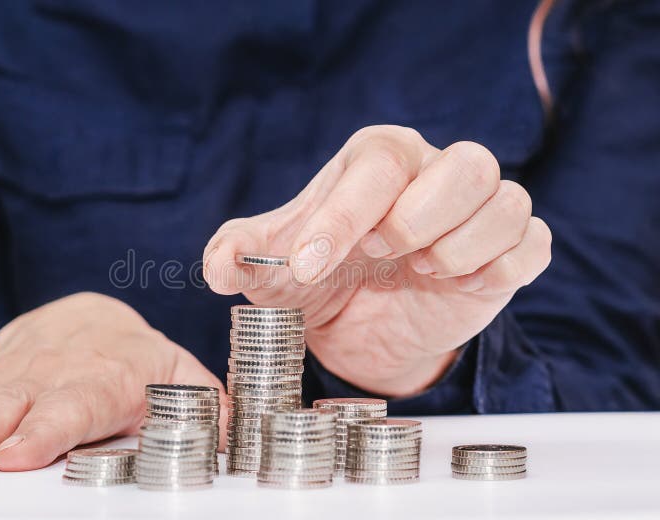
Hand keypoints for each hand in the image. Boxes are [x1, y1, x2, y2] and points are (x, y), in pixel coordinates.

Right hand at [0, 292, 224, 474]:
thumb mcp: (181, 374)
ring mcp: (20, 367)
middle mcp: (58, 370)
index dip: (46, 428)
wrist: (97, 315)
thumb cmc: (141, 357)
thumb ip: (207, 403)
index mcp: (107, 376)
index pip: (74, 404)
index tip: (17, 452)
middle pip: (14, 401)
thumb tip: (237, 433)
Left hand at [204, 125, 550, 396]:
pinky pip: (530, 245)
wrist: (363, 323)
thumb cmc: (321, 278)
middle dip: (415, 221)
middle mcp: (436, 172)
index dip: (342, 216)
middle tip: (378, 254)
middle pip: (464, 164)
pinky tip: (453, 287)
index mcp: (380, 159)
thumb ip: (237, 255)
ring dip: (457, 249)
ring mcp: (482, 210)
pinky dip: (494, 270)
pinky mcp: (511, 250)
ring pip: (507, 201)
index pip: (378, 164)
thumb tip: (217, 267)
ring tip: (418, 272)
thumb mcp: (270, 270)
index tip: (306, 264)